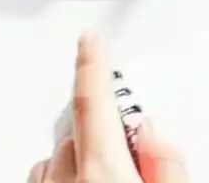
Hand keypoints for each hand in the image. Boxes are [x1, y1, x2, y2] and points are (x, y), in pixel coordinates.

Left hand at [29, 33, 188, 182]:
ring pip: (57, 155)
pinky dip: (58, 172)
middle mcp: (66, 182)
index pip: (92, 102)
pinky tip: (78, 181)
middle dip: (101, 130)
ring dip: (79, 154)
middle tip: (129, 149)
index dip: (91, 65)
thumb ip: (166, 165)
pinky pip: (42, 177)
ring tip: (109, 174)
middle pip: (78, 132)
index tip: (89, 40)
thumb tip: (152, 134)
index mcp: (103, 173)